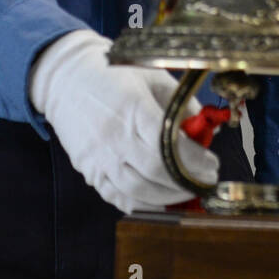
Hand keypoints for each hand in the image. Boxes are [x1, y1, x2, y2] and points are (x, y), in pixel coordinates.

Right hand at [29, 29, 218, 214]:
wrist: (66, 77)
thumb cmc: (113, 74)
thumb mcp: (152, 76)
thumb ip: (180, 105)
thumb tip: (205, 133)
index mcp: (133, 107)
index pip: (170, 145)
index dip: (196, 161)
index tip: (212, 165)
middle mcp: (114, 135)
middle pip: (157, 173)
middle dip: (187, 183)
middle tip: (204, 181)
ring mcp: (98, 155)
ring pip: (138, 191)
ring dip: (168, 198)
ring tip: (185, 192)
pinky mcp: (87, 168)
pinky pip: (116, 196)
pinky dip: (141, 203)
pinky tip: (158, 198)